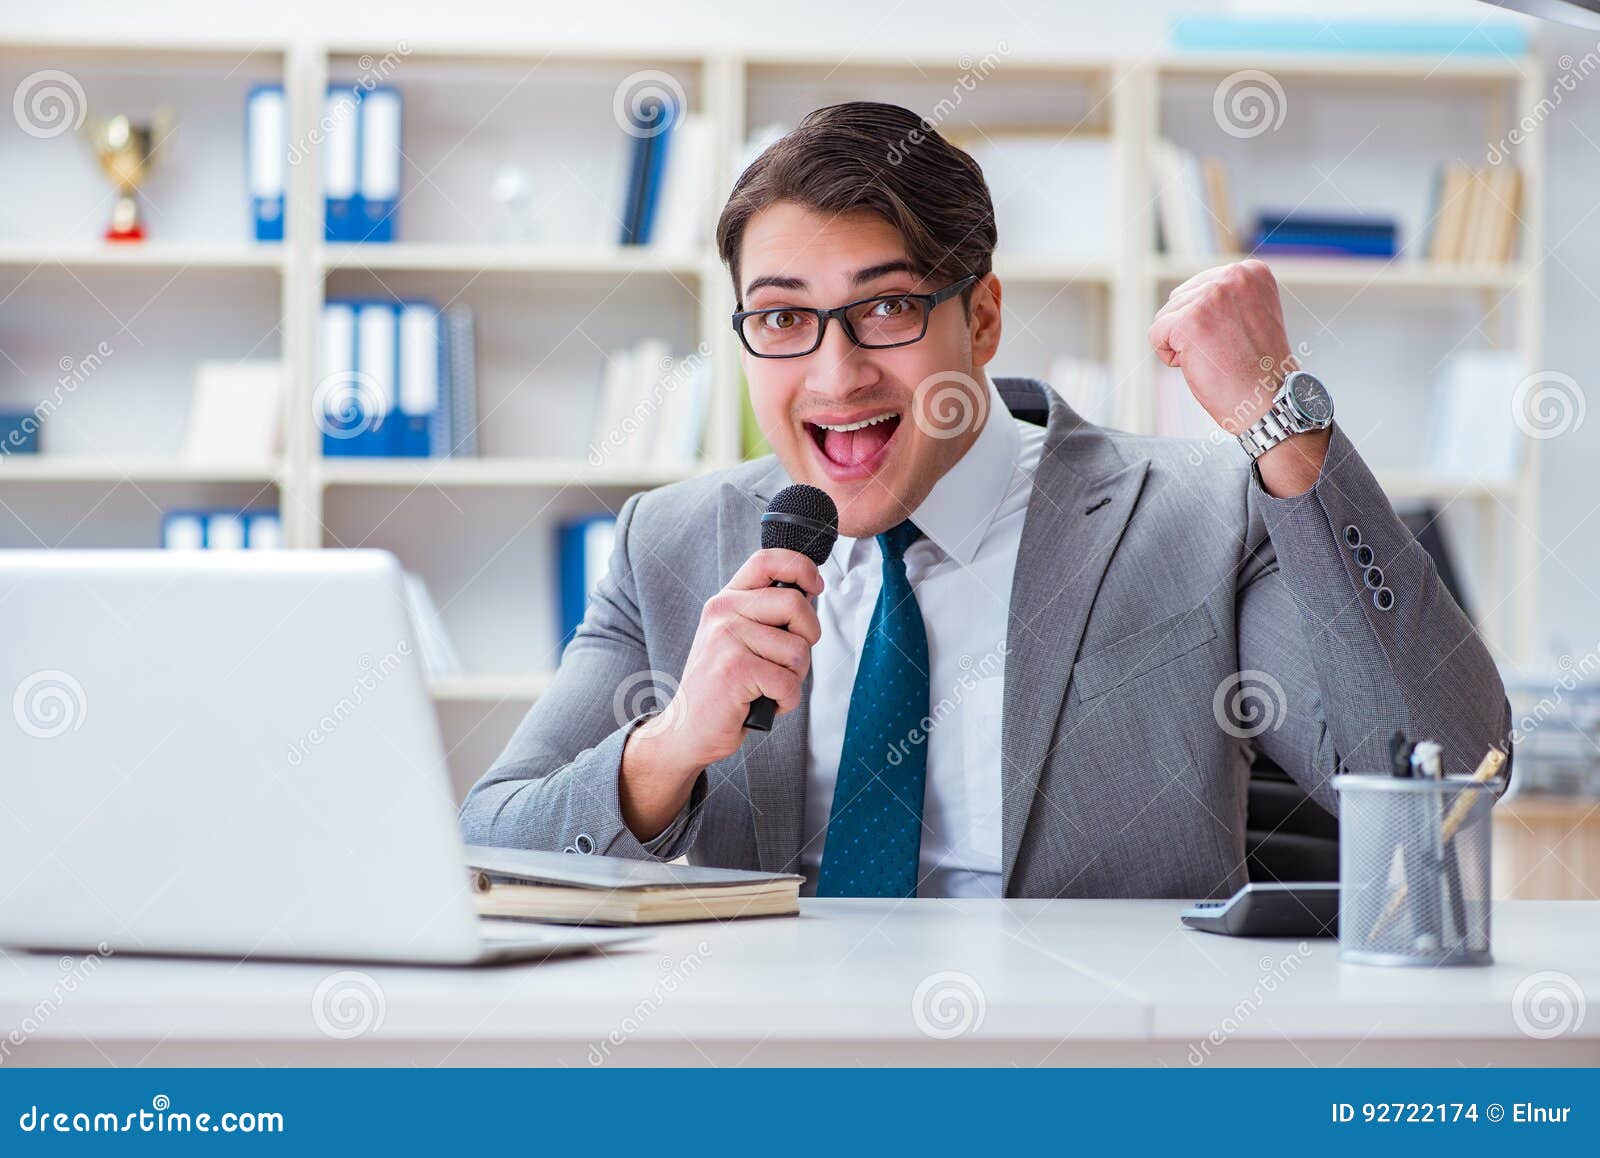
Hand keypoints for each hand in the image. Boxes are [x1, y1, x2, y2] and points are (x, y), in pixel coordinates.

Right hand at [618, 548, 822, 839]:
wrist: (687, 729)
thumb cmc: (723, 686)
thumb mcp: (736, 638)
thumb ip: (764, 613)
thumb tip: (810, 592)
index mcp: (726, 600)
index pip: (768, 560)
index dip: (801, 568)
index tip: (815, 588)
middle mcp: (723, 612)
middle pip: (796, 605)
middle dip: (807, 639)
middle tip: (786, 662)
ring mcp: (727, 639)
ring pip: (798, 650)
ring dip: (794, 677)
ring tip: (767, 686)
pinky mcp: (735, 670)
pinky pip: (789, 683)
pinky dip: (786, 702)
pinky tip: (763, 703)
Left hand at [1147, 259, 1327, 496]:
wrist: (1270, 400)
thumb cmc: (1258, 367)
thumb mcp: (1250, 314)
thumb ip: (1226, 296)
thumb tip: (1188, 293)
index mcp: (1251, 271)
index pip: (1199, 286)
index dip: (1209, 320)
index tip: (1237, 337)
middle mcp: (1232, 276)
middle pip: (1179, 299)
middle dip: (1192, 330)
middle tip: (1226, 351)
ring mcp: (1210, 297)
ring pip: (1165, 317)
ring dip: (1182, 344)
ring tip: (1216, 357)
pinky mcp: (1188, 321)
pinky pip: (1156, 335)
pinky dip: (1170, 357)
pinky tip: (1200, 364)